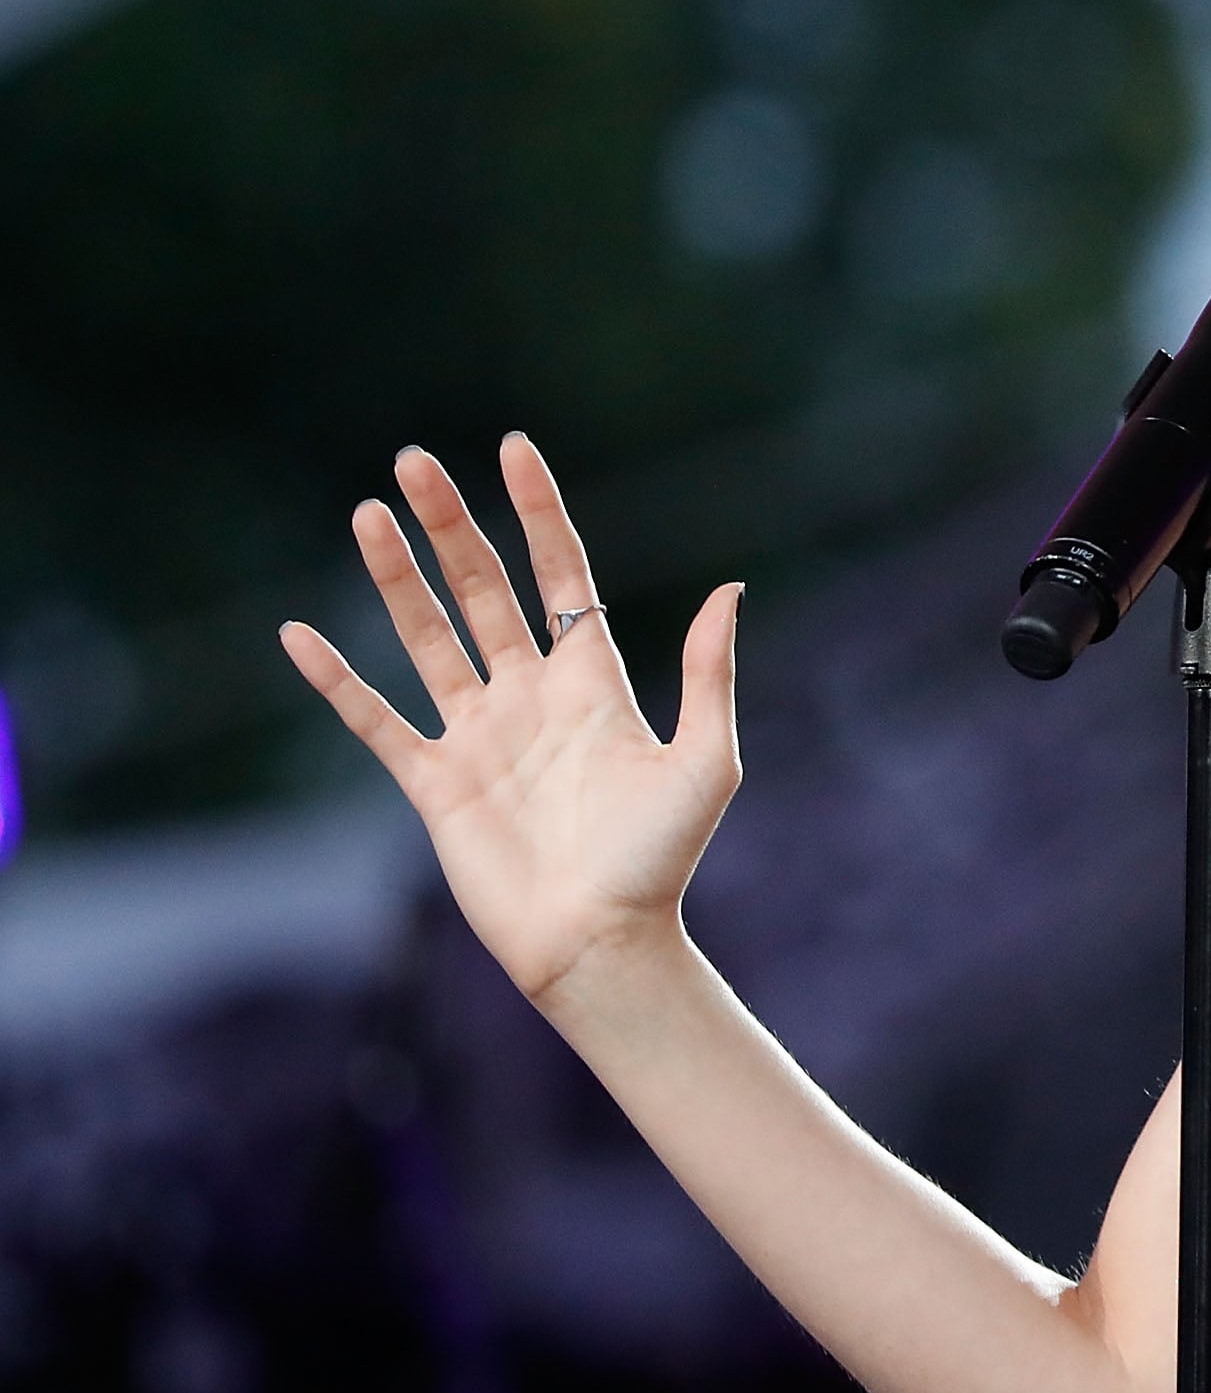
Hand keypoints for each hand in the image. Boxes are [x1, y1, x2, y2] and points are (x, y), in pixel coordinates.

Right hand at [279, 435, 742, 1006]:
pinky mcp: (435, 783)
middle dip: (451, 525)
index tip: (513, 449)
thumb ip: (708, 675)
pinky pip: (376, 719)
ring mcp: (479, 736)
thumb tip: (729, 587)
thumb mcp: (705, 761)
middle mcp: (530, 697)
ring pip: (427, 637)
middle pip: (484, 590)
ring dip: (396, 577)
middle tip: (413, 458)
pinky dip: (337, 679)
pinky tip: (300, 633)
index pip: (560, 577)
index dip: (537, 513)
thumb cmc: (663, 861)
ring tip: (368, 512)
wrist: (602, 943)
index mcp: (594, 683)